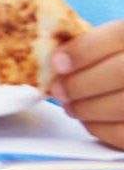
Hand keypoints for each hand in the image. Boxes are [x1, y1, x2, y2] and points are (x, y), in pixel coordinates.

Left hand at [52, 21, 123, 149]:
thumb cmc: (115, 60)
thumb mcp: (110, 44)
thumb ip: (89, 44)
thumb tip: (53, 58)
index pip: (119, 36)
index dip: (84, 50)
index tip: (57, 63)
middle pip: (121, 72)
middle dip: (80, 84)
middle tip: (57, 90)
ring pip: (122, 105)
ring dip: (87, 108)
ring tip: (70, 106)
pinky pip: (123, 133)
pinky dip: (100, 128)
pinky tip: (88, 120)